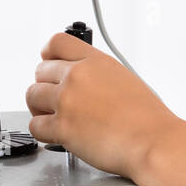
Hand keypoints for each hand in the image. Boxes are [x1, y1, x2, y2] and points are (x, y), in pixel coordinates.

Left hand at [26, 32, 183, 179]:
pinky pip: (35, 125)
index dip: (48, 54)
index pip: (57, 43)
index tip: (48, 62)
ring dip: (40, 107)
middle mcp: (77, 76)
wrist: (153, 142)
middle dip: (46, 86)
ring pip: (32, 96)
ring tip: (53, 116)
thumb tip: (83, 79)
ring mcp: (67, 101)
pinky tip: (55, 134)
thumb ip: (98, 74)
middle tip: (56, 100)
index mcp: (95, 61)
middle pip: (40, 71)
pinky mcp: (62, 128)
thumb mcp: (124, 78)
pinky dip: (43, 131)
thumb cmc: (148, 118)